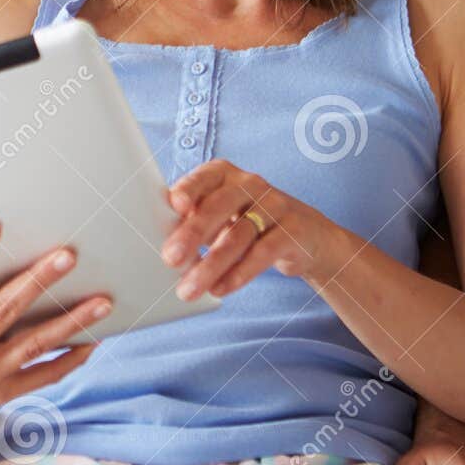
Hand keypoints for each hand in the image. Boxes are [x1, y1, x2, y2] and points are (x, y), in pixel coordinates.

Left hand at [160, 160, 350, 299]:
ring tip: (189, 289)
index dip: (189, 188)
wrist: (304, 235)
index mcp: (224, 175)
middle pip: (218, 207)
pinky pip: (262, 253)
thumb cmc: (244, 221)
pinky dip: (238, 274)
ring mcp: (275, 205)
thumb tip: (161, 243)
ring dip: (210, 266)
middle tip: (170, 259)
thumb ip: (191, 220)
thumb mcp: (218, 215)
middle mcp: (250, 184)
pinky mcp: (293, 231)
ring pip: (238, 236)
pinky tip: (220, 288)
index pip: (204, 177)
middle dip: (192, 234)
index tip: (174, 205)